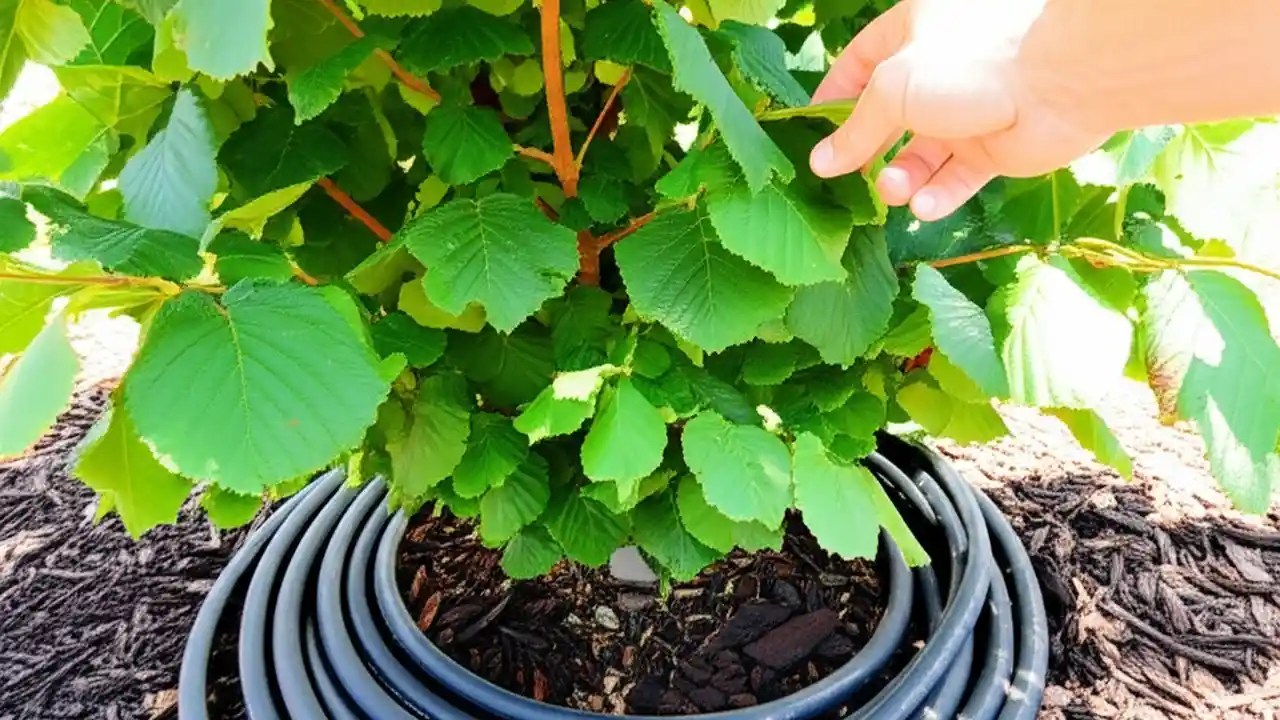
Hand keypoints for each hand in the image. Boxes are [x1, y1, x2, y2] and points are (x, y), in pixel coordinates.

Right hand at [808, 0, 1109, 220]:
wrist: (1067, 78)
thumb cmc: (974, 61)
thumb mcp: (893, 88)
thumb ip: (855, 129)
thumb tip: (821, 162)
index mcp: (915, 31)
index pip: (860, 62)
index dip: (833, 95)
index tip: (809, 130)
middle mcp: (942, 70)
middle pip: (889, 116)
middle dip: (866, 149)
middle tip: (842, 179)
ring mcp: (969, 111)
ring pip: (921, 154)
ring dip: (901, 178)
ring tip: (892, 191)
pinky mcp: (996, 149)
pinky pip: (956, 178)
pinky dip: (938, 195)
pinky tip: (924, 206)